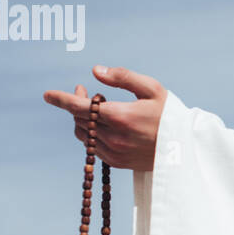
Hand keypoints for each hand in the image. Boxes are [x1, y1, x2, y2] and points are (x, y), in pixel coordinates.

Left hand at [43, 65, 166, 170]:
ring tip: (96, 109)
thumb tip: (95, 71)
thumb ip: (122, 77)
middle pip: (80, 120)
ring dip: (83, 120)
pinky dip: (92, 135)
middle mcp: (113, 137)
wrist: (186, 147)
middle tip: (85, 91)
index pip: (79, 108)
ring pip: (84, 135)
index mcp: (120, 116)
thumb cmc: (170, 113)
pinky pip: (94, 148)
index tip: (47, 95)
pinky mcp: (118, 163)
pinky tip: (104, 126)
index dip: (61, 99)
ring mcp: (115, 152)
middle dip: (77, 104)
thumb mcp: (152, 88)